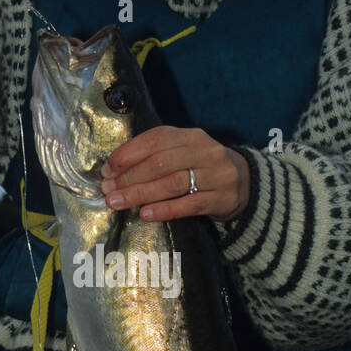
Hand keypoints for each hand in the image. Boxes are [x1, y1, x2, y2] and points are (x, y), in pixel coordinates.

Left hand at [100, 125, 250, 221]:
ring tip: (118, 203)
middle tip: (108, 191)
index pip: (154, 140)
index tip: (107, 171)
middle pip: (160, 163)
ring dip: (141, 194)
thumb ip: (152, 158)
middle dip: (130, 178)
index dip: (128, 154)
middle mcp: (204, 151)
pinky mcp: (222, 197)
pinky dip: (165, 210)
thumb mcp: (181, 154)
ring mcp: (215, 174)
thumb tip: (111, 172)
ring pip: (173, 183)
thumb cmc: (200, 168)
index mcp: (189, 135)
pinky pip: (190, 204)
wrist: (243, 183)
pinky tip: (146, 215)